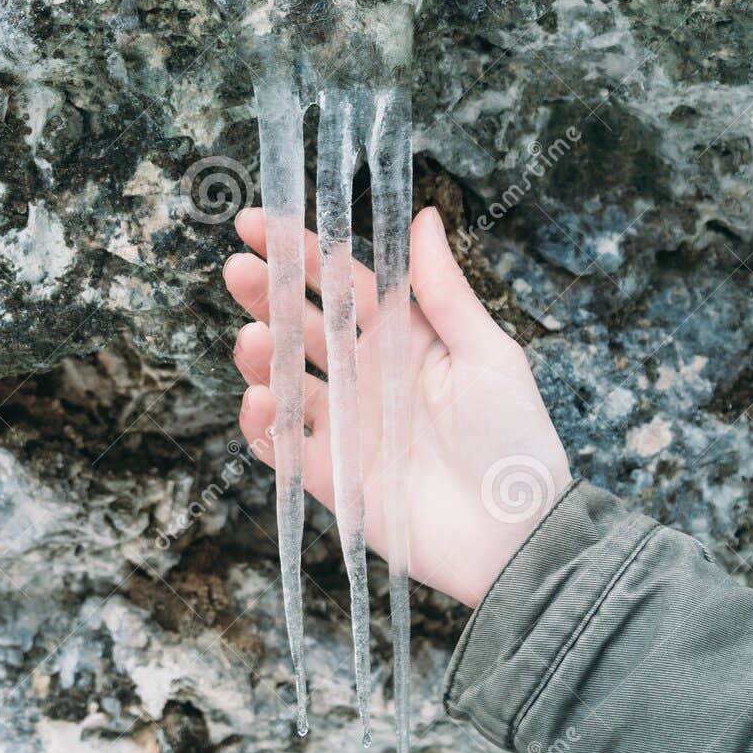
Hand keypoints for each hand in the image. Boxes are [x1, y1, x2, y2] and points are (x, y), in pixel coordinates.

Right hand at [224, 205, 570, 606]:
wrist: (516, 536)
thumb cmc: (514, 440)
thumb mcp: (489, 354)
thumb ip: (444, 291)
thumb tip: (421, 216)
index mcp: (403, 339)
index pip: (342, 283)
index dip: (302, 252)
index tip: (258, 221)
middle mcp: (365, 376)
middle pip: (303, 325)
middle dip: (266, 295)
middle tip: (237, 270)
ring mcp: (343, 426)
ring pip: (284, 379)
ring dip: (260, 355)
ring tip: (252, 339)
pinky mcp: (328, 476)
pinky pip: (279, 445)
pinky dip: (261, 424)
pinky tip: (260, 400)